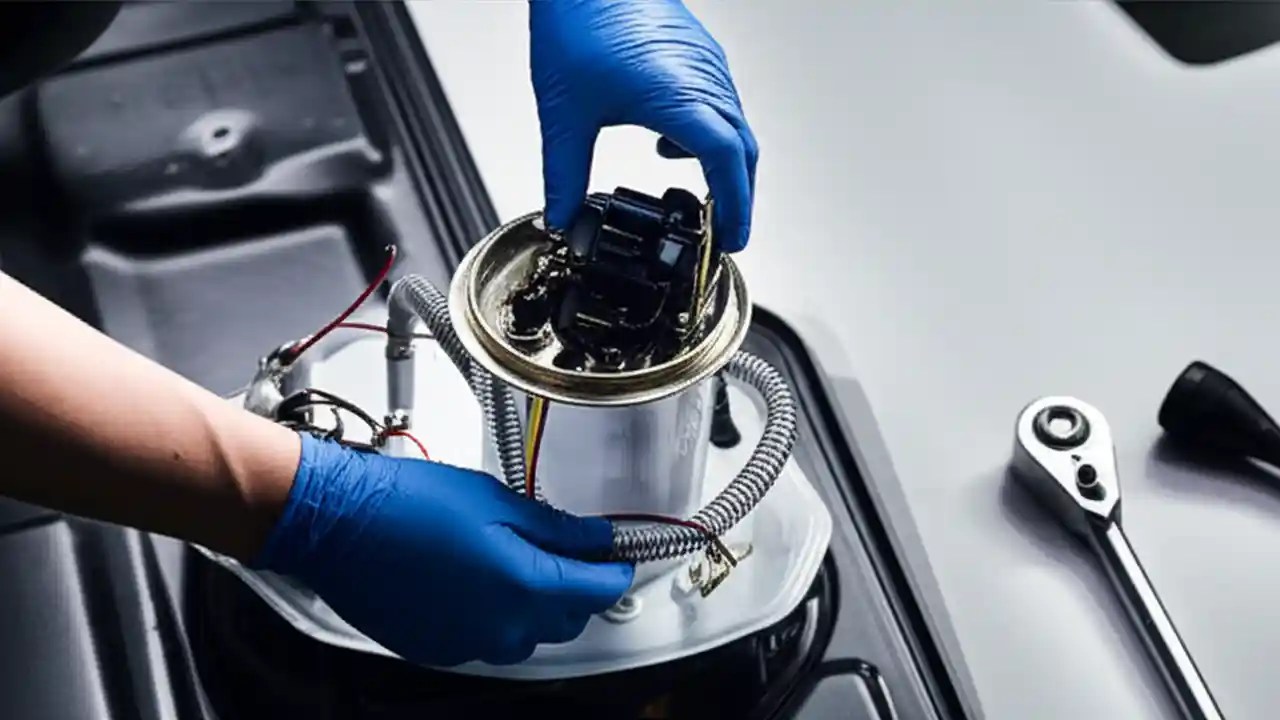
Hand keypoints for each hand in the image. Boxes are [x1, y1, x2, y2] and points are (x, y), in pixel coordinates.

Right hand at [252, 433, 633, 666]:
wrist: (339, 525)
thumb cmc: (407, 504)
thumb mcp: (495, 499)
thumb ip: (554, 526)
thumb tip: (593, 535)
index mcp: (525, 586)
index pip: (598, 589)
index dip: (615, 566)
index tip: (619, 552)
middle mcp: (502, 628)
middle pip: (568, 617)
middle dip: (576, 585)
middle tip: (566, 548)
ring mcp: (470, 645)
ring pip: (528, 633)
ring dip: (536, 603)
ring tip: (515, 559)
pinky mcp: (440, 650)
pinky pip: (488, 639)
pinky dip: (496, 615)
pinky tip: (477, 579)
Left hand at [530, 0, 757, 251]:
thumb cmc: (580, 19)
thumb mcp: (565, 112)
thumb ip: (564, 173)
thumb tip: (561, 214)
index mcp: (679, 97)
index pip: (726, 162)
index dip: (734, 206)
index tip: (730, 238)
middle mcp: (703, 79)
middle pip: (742, 151)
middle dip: (737, 197)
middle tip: (725, 232)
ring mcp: (706, 64)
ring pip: (735, 125)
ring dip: (726, 164)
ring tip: (705, 197)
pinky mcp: (698, 52)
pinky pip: (721, 102)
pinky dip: (711, 134)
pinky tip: (673, 143)